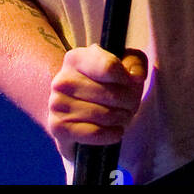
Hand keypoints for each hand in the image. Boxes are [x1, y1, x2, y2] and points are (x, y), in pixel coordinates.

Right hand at [47, 44, 148, 161]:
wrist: (75, 111)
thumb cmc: (103, 86)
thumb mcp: (121, 66)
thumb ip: (135, 62)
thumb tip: (136, 77)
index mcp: (76, 58)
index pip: (109, 67)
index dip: (127, 80)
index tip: (130, 84)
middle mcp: (63, 80)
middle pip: (112, 94)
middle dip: (129, 103)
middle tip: (130, 105)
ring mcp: (57, 104)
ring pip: (105, 115)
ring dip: (122, 119)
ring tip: (121, 116)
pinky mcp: (58, 127)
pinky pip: (95, 133)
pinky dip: (111, 135)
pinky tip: (114, 130)